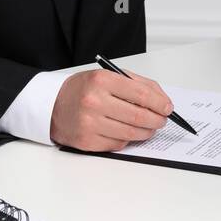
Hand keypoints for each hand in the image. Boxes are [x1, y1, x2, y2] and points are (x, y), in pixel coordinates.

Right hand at [49, 68, 173, 151]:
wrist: (52, 105)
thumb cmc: (84, 90)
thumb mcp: (108, 77)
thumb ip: (137, 85)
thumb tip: (162, 100)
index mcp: (102, 81)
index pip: (141, 94)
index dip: (160, 103)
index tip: (168, 108)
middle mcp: (94, 102)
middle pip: (139, 116)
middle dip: (157, 120)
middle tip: (161, 120)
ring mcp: (90, 123)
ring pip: (131, 133)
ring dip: (146, 132)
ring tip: (149, 127)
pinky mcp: (87, 141)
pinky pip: (118, 143)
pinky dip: (128, 138)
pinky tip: (127, 131)